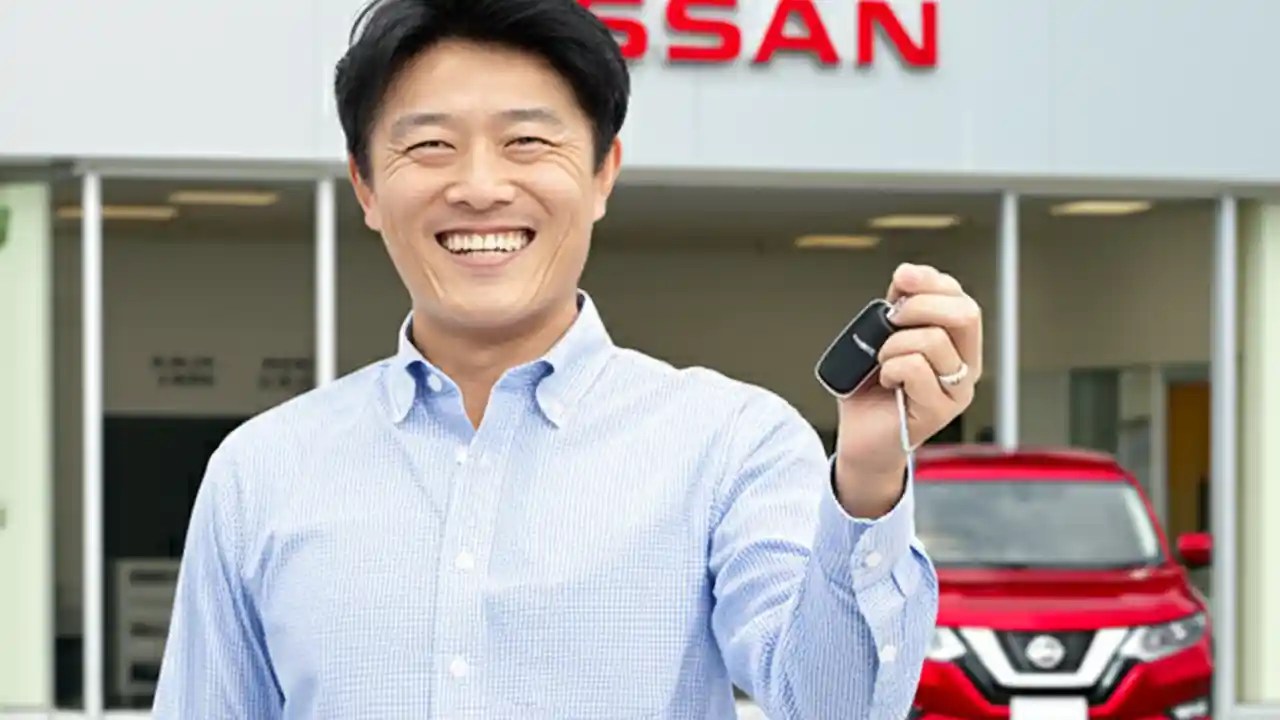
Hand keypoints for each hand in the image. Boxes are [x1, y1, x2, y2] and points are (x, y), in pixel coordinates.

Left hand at [833, 263, 982, 515]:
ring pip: (934, 340)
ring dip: (895, 344)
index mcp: (958, 344)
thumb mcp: (883, 337)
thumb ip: (899, 308)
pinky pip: (916, 368)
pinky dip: (891, 368)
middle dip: (919, 305)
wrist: (861, 436)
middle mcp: (966, 367)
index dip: (932, 280)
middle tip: (891, 319)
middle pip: (965, 314)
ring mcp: (957, 391)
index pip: (961, 299)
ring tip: (883, 361)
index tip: (900, 277)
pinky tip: (887, 382)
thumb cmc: (872, 388)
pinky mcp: (939, 411)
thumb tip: (906, 276)